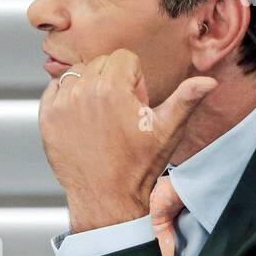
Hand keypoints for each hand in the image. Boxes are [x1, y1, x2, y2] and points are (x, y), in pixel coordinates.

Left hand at [39, 50, 216, 232]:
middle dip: (113, 80)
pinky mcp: (46, 118)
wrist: (106, 198)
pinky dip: (66, 98)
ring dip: (89, 86)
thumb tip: (209, 81)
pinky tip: (81, 120)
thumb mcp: (167, 130)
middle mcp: (82, 91)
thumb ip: (186, 99)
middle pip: (100, 63)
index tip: (135, 103)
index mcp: (111, 87)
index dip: (135, 79)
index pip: (124, 57)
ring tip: (100, 116)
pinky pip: (54, 90)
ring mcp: (60, 105)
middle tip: (119, 112)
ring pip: (76, 73)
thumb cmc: (138, 166)